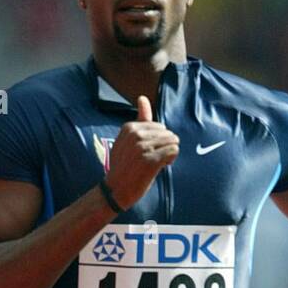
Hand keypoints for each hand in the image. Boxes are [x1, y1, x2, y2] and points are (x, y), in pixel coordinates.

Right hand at [106, 94, 179, 208]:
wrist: (115, 190)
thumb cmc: (123, 166)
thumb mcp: (126, 140)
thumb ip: (139, 119)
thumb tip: (143, 97)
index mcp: (129, 127)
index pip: (158, 126)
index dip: (158, 140)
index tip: (149, 151)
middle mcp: (136, 135)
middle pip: (167, 133)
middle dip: (165, 146)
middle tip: (154, 159)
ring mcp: (143, 147)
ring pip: (172, 141)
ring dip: (169, 153)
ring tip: (158, 162)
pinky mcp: (151, 160)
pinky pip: (173, 151)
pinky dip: (171, 159)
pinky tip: (162, 166)